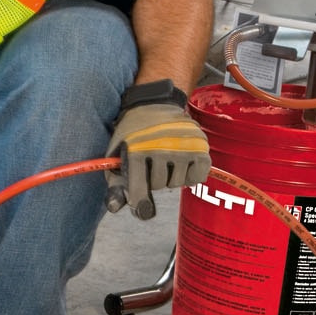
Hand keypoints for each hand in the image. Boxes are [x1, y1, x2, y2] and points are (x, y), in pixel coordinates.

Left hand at [105, 80, 210, 219]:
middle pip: (158, 186)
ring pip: (177, 184)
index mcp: (137, 150)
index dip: (138, 201)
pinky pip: (197, 178)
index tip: (140, 209)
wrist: (154, 105)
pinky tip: (181, 163)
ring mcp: (184, 147)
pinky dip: (190, 176)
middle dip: (153, 179)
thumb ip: (115, 183)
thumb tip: (113, 208)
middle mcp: (162, 148)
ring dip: (170, 177)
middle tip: (151, 161)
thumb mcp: (116, 155)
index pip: (139, 187)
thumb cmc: (131, 134)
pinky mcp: (202, 148)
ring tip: (165, 158)